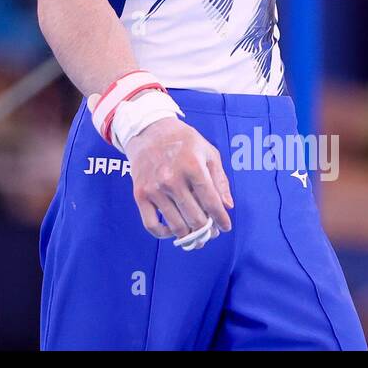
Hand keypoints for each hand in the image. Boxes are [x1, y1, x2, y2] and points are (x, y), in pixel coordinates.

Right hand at [124, 116, 233, 247]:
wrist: (148, 130)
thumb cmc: (182, 141)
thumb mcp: (208, 152)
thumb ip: (220, 179)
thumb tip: (227, 206)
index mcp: (192, 166)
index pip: (211, 203)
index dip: (221, 219)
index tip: (225, 227)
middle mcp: (172, 179)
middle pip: (195, 218)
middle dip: (207, 231)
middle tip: (210, 233)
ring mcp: (154, 188)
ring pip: (177, 226)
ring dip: (189, 237)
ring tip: (195, 236)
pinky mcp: (140, 194)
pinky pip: (151, 225)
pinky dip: (164, 234)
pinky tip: (173, 230)